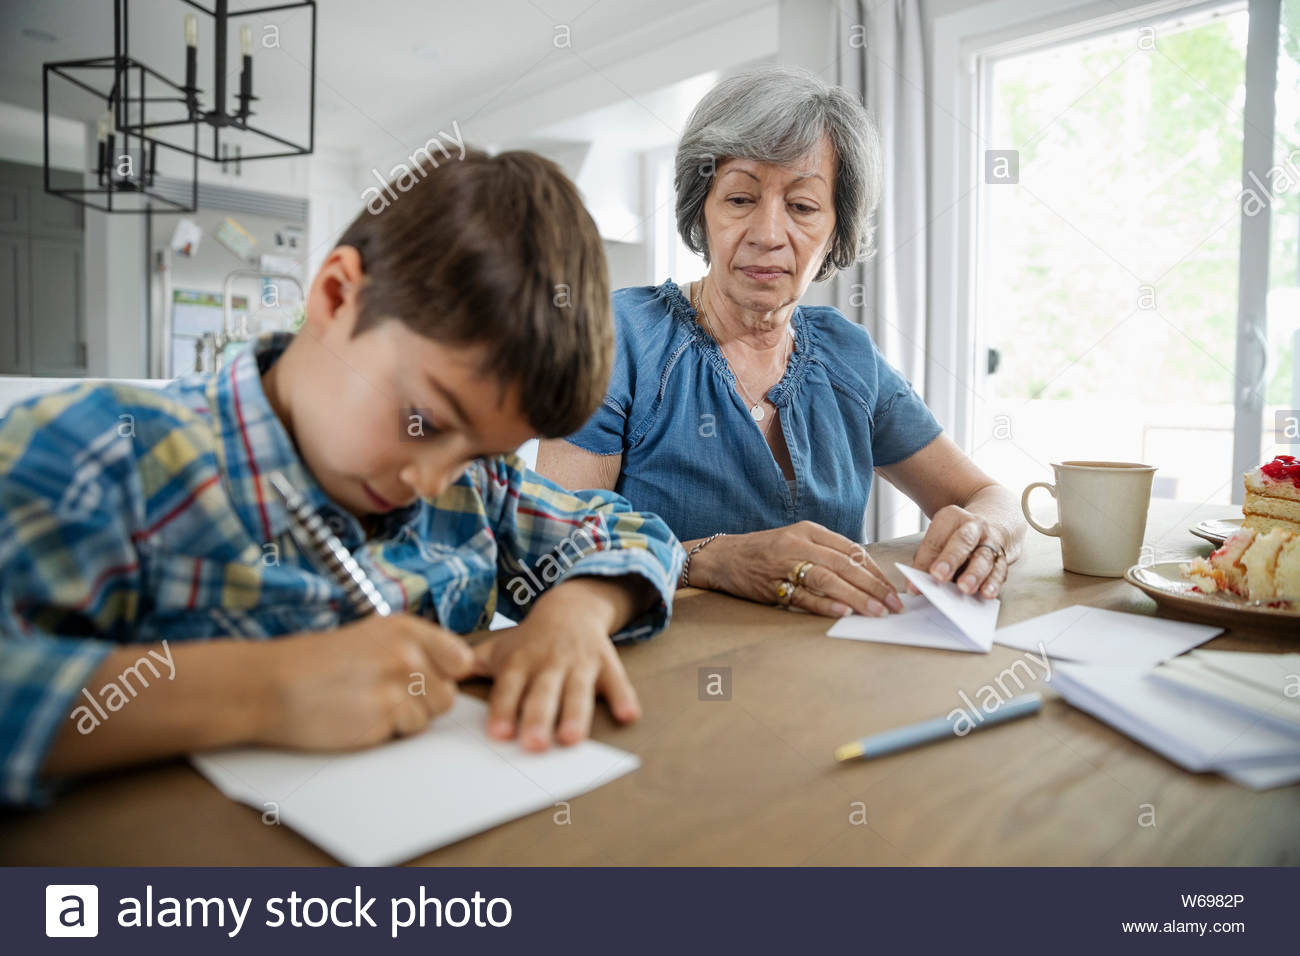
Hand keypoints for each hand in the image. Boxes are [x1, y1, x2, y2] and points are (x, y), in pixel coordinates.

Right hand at [260, 614, 473, 749]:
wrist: (269, 685)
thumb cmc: (315, 663)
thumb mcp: (370, 637)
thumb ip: (413, 648)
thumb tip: (455, 668)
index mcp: (405, 628)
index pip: (460, 658)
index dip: (447, 675)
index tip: (427, 680)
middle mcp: (405, 653)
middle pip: (447, 695)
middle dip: (422, 702)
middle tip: (383, 695)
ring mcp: (395, 685)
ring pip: (428, 719)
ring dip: (403, 720)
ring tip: (366, 704)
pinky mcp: (382, 717)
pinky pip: (403, 735)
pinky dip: (383, 733)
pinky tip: (356, 717)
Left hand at [471, 584, 641, 750]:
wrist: (571, 605)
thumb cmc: (529, 639)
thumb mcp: (499, 648)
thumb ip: (469, 666)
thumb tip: (429, 679)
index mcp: (520, 661)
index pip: (510, 687)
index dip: (505, 709)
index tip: (499, 733)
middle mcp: (549, 662)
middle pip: (543, 692)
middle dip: (538, 717)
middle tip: (534, 745)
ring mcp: (579, 662)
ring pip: (578, 689)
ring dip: (576, 714)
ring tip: (572, 739)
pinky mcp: (606, 662)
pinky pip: (617, 680)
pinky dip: (623, 696)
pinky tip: (629, 715)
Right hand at [693, 520, 903, 616]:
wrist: (722, 556)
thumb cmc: (764, 550)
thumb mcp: (796, 540)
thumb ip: (826, 552)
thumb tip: (863, 573)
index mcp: (809, 530)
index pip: (851, 550)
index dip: (875, 571)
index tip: (892, 588)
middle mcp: (799, 544)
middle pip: (844, 565)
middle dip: (873, 586)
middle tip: (893, 604)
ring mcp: (784, 564)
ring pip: (828, 580)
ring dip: (856, 597)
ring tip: (875, 611)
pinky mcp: (772, 586)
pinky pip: (802, 596)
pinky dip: (824, 605)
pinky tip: (842, 612)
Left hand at [910, 504, 1014, 598]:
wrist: (995, 521)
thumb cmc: (958, 535)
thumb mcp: (939, 537)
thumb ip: (927, 560)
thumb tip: (916, 586)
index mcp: (951, 517)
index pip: (935, 540)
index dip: (923, 562)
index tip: (914, 582)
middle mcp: (974, 526)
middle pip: (962, 542)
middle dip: (950, 559)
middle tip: (939, 576)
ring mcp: (991, 541)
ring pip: (983, 557)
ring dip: (974, 574)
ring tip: (965, 588)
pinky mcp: (1003, 557)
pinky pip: (999, 570)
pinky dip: (993, 583)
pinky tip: (987, 594)